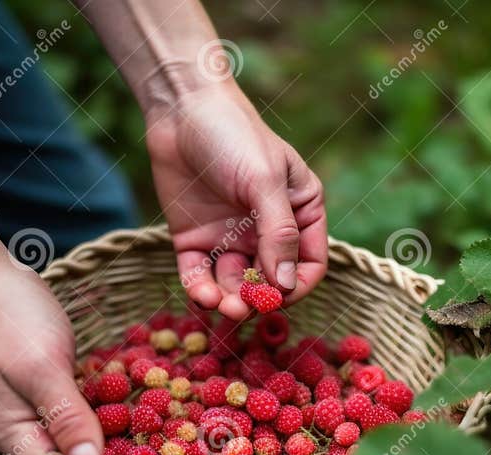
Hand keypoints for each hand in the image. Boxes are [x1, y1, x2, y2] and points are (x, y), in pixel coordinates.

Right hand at [0, 255, 107, 454]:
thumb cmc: (7, 317)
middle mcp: (20, 432)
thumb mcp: (41, 366)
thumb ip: (65, 416)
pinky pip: (75, 423)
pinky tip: (136, 431)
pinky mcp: (45, 392)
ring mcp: (31, 412)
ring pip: (73, 453)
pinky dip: (104, 431)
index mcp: (12, 434)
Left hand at [146, 84, 327, 319]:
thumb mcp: (264, 182)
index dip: (296, 287)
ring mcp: (231, 237)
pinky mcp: (196, 240)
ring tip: (222, 306)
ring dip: (230, 301)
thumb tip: (285, 286)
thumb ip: (278, 233)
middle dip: (258, 299)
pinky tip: (202, 295)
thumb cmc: (234, 135)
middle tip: (243, 307)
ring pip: (235, 284)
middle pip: (271, 281)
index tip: (278, 298)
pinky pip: (201, 275)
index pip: (309, 264)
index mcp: (300, 213)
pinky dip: (201, 290)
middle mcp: (268, 231)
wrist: (180, 110)